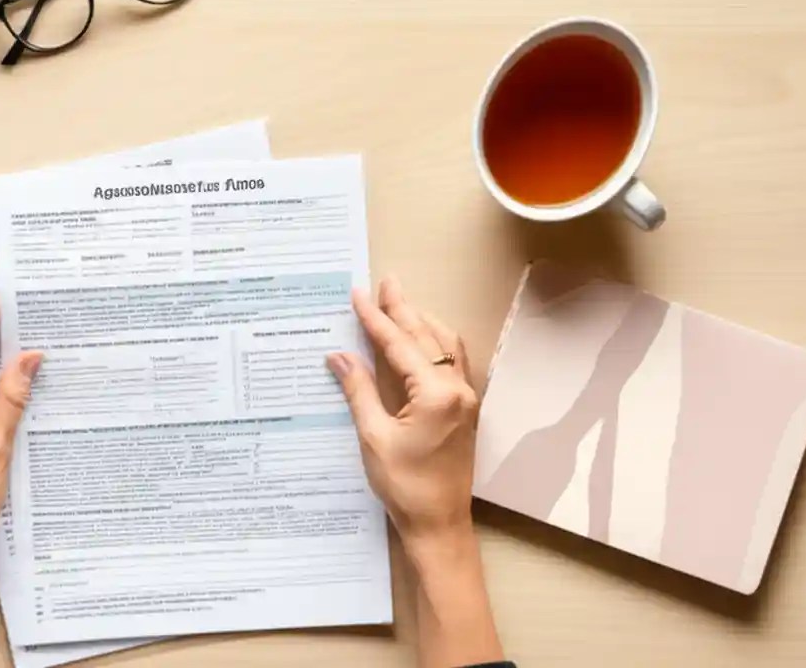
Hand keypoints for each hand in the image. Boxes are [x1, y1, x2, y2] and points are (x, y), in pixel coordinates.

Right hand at [328, 277, 504, 667]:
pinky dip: (435, 343)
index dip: (376, 319)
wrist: (439, 523)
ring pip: (444, 346)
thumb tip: (339, 356)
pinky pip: (453, 362)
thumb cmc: (405, 487)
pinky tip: (423, 338)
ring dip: (421, 322)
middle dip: (402, 309)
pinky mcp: (465, 409)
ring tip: (400, 302)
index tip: (358, 294)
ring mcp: (465, 398)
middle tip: (384, 282)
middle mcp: (457, 389)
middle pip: (426, 337)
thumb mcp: (374, 438)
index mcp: (436, 394)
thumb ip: (358, 391)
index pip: (400, 345)